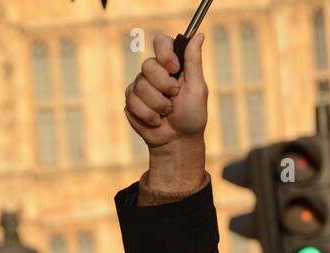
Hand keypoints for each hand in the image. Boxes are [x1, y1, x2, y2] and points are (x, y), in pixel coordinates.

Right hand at [125, 33, 207, 149]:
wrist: (177, 141)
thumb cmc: (191, 116)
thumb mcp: (197, 88)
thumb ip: (194, 62)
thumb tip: (199, 35)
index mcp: (172, 65)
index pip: (161, 43)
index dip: (164, 54)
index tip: (174, 69)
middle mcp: (155, 73)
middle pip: (148, 65)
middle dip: (162, 85)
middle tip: (174, 98)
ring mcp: (140, 87)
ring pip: (140, 86)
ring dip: (157, 104)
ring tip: (166, 113)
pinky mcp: (131, 102)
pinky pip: (132, 101)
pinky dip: (147, 114)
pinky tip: (156, 120)